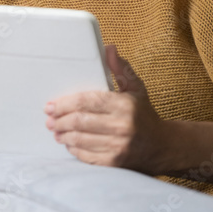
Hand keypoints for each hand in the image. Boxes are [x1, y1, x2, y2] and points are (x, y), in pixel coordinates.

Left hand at [44, 45, 166, 171]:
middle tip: (49, 119)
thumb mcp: (136, 88)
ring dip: (63, 135)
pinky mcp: (115, 163)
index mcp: (125, 105)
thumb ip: (120, 69)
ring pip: (80, 139)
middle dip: (60, 120)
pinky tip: (69, 143)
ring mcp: (118, 147)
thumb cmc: (145, 114)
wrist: (163, 147)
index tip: (51, 105)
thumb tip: (108, 48)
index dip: (65, 103)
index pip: (87, 101)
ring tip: (56, 130)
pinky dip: (74, 149)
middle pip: (80, 121)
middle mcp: (122, 126)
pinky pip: (86, 156)